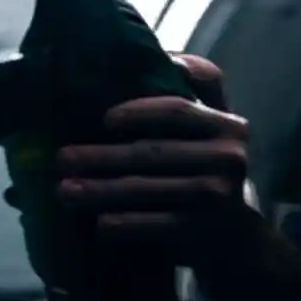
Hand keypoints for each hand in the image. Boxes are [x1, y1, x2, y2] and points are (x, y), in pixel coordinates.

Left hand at [56, 54, 249, 257]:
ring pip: (148, 188)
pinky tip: (100, 224)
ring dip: (101, 190)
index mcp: (224, 122)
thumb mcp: (203, 129)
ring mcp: (221, 194)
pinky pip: (159, 225)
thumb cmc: (202, 167)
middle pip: (152, 151)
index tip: (104, 119)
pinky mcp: (208, 230)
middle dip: (101, 156)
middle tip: (61, 159)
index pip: (177, 109)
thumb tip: (126, 63)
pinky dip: (127, 224)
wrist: (239, 237)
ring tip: (65, 191)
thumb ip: (180, 95)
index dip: (140, 111)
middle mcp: (229, 155)